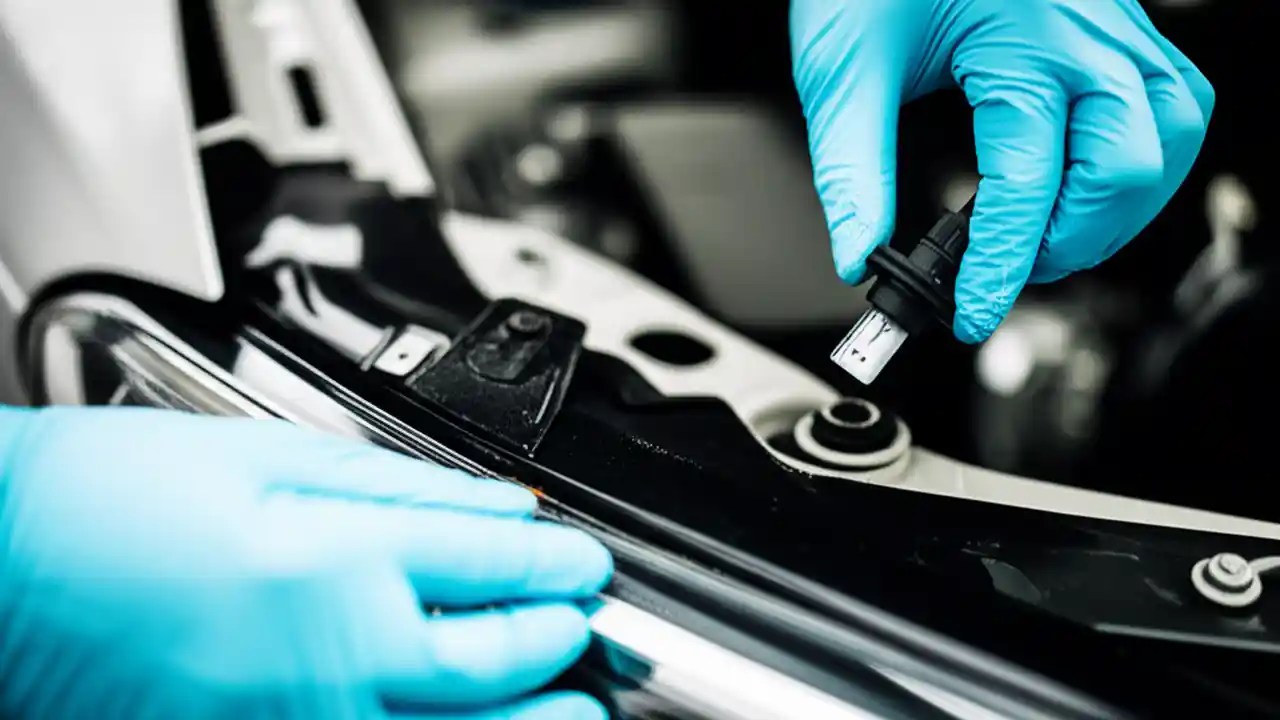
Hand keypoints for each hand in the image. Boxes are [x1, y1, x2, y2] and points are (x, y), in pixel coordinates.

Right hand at [0, 407, 611, 718]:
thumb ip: (399, 486)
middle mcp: (334, 671)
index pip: (500, 570)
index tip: (586, 566)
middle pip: (499, 671)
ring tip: (573, 710)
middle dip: (565, 652)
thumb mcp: (262, 460)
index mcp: (341, 569)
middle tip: (594, 636)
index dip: (562, 567)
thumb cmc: (104, 508)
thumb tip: (498, 505)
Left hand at [792, 0, 1213, 340]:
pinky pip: (1167, 95)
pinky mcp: (1116, 20)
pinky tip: (1088, 177)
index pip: (1028, 183)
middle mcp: (1086, 26)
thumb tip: (857, 251)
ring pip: (1172, 130)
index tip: (971, 312)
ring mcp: (1113, 19)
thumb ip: (850, 170)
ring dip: (1120, 203)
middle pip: (1130, 165)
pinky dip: (1140, 153)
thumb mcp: (844, 69)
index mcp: (1022, 37)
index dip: (1000, 266)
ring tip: (1051, 232)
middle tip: (1008, 268)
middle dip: (1071, 239)